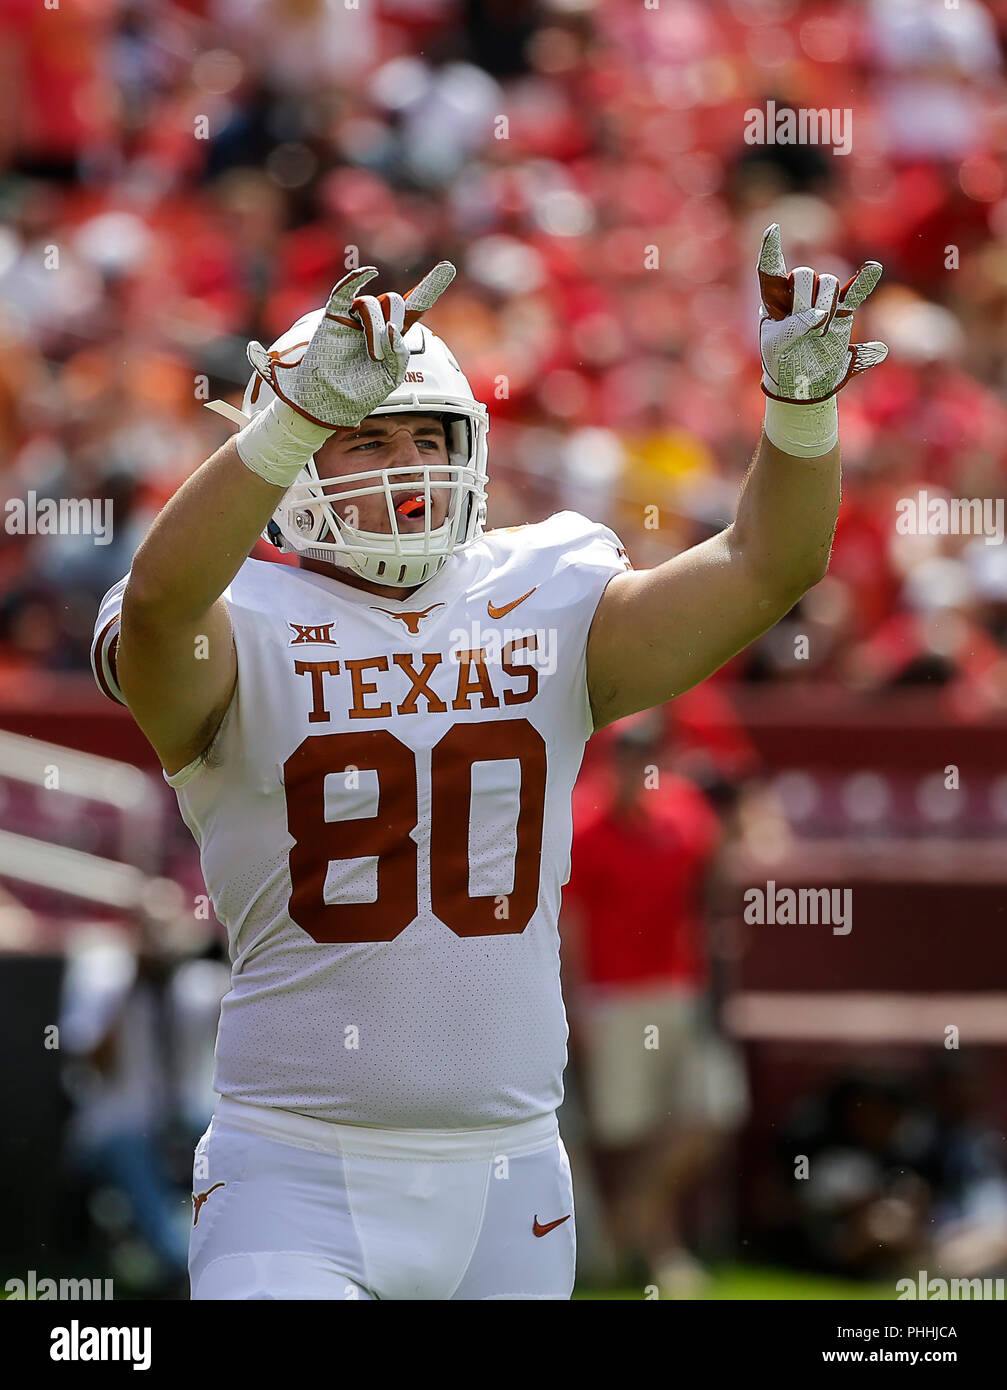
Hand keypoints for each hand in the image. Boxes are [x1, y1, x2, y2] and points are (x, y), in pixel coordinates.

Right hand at [246, 261, 455, 429]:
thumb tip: (391, 326)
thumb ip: (399, 352)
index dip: (431, 286)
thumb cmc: (361, 391)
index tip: (448, 267)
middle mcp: (376, 320)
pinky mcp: (335, 316)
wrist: (332, 402)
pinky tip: (370, 272)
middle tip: (380, 355)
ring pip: (373, 304)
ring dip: (375, 331)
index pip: (416, 305)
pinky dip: (357, 278)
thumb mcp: (392, 376)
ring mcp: (355, 317)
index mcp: (394, 334)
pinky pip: (345, 291)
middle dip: (395, 322)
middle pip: (396, 300)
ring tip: (372, 355)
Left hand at [758, 224, 886, 403]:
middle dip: (803, 298)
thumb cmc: (782, 363)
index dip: (771, 249)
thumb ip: (792, 328)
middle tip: (804, 326)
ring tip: (819, 331)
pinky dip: (864, 281)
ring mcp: (822, 301)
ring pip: (827, 283)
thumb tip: (819, 316)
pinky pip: (855, 292)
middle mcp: (798, 295)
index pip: (770, 270)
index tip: (772, 228)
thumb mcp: (777, 346)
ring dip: (824, 305)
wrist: (802, 384)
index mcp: (774, 300)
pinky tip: (871, 268)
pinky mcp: (842, 313)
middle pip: (804, 275)